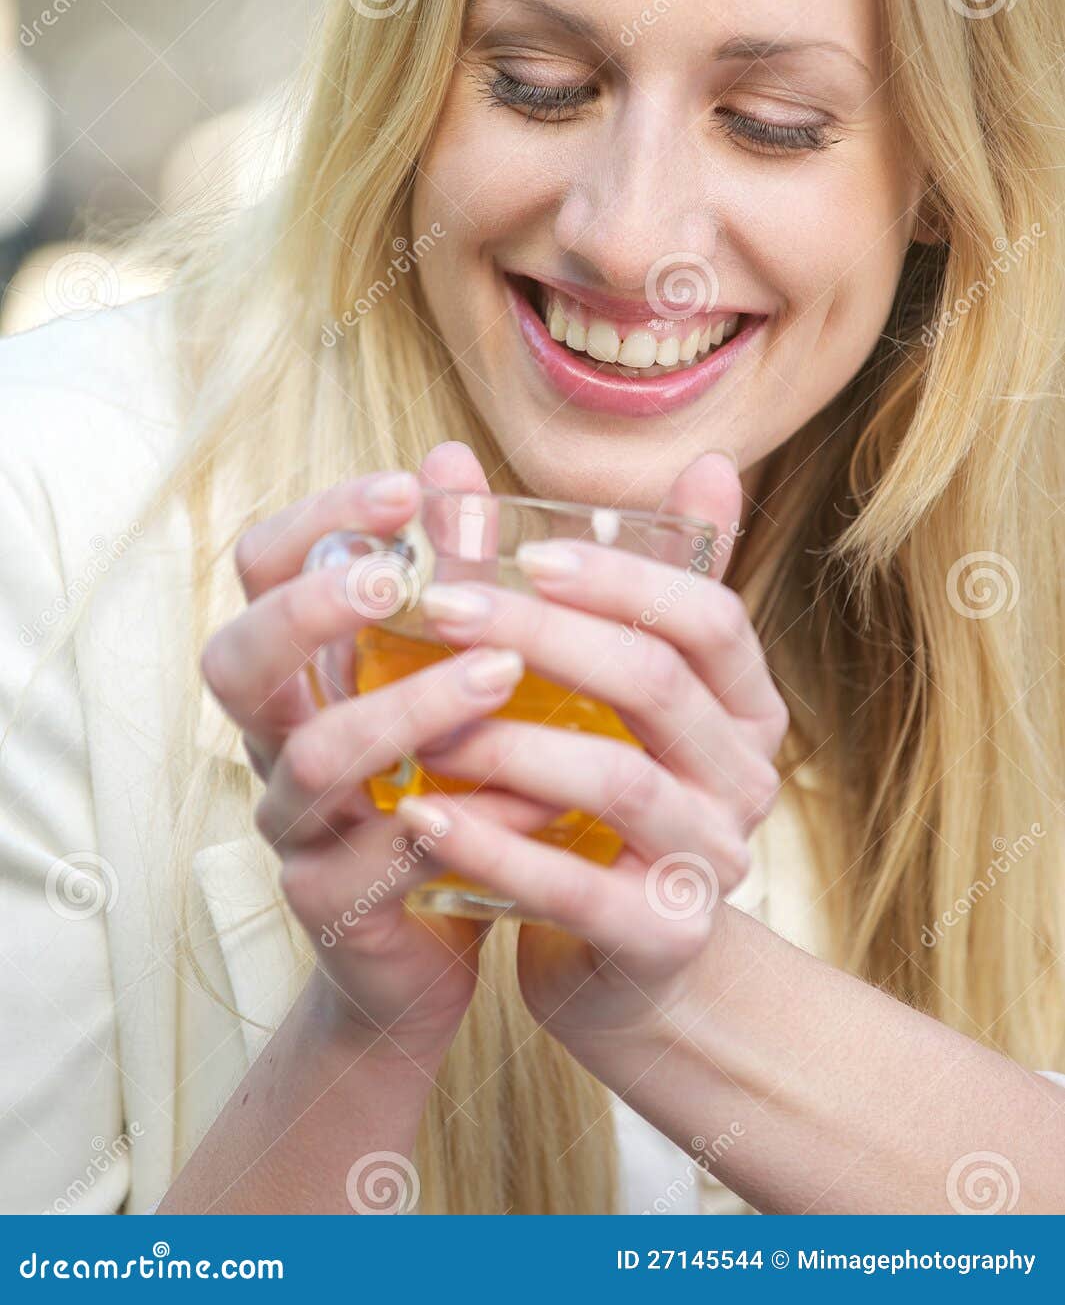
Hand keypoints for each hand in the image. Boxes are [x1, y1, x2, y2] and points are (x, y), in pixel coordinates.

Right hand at [199, 441, 549, 1064]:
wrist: (430, 951)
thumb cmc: (444, 784)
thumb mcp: (448, 668)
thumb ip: (455, 571)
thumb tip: (454, 451)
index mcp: (304, 667)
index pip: (260, 569)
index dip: (317, 515)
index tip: (407, 482)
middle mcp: (279, 739)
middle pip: (234, 659)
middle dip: (309, 609)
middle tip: (394, 576)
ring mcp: (297, 824)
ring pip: (315, 757)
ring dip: (407, 706)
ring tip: (500, 673)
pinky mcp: (334, 904)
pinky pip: (382, 856)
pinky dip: (463, 817)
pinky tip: (538, 794)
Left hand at [390, 452, 788, 1050]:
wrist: (625, 963)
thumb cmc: (610, 803)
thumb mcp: (626, 694)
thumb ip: (640, 584)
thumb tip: (694, 452)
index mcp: (745, 705)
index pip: (708, 615)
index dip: (619, 578)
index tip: (523, 554)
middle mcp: (745, 779)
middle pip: (653, 681)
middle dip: (539, 636)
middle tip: (438, 610)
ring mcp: (713, 863)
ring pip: (616, 777)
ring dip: (507, 738)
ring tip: (422, 714)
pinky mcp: (663, 938)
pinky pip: (574, 886)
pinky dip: (491, 844)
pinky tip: (419, 814)